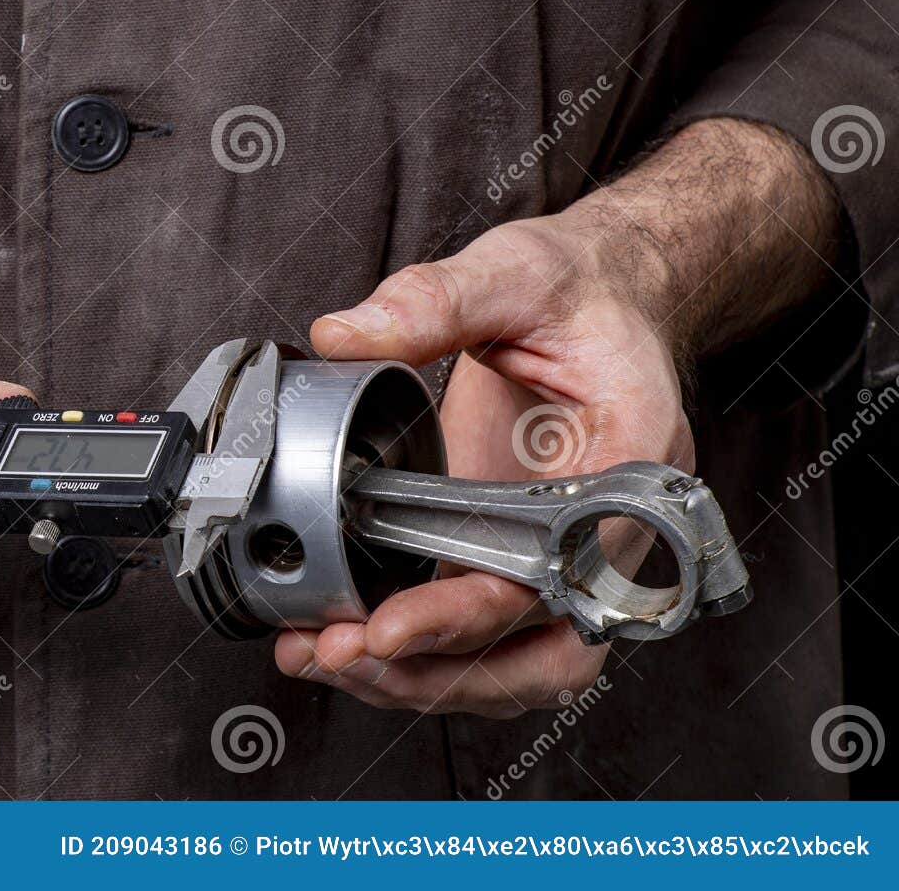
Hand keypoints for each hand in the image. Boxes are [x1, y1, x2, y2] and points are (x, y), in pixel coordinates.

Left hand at [274, 119, 839, 716]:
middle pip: (545, 655)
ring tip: (323, 658)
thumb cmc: (580, 292)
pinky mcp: (527, 562)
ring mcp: (573, 559)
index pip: (557, 572)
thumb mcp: (512, 273)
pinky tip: (340, 642)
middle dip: (437, 674)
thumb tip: (344, 335)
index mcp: (632, 464)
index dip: (470, 614)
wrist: (606, 296)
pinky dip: (420, 657)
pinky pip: (487, 639)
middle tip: (336, 652)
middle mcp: (614, 532)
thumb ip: (433, 301)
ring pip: (517, 668)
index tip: (388, 627)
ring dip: (422, 682)